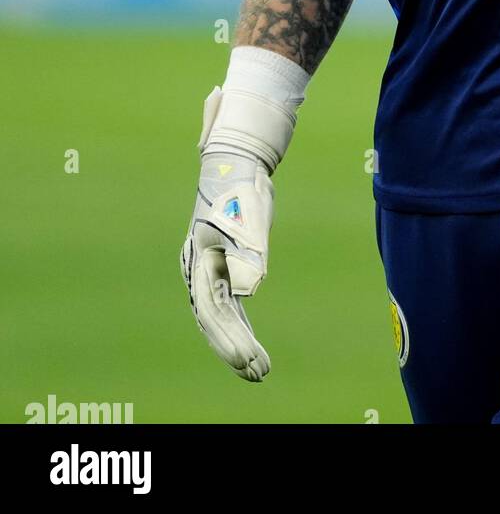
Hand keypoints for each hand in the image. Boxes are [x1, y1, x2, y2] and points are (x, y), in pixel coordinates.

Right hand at [180, 85, 276, 381]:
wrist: (233, 165)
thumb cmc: (241, 190)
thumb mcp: (251, 216)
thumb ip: (251, 250)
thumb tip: (251, 289)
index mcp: (202, 260)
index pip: (213, 310)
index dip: (229, 338)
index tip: (247, 359)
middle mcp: (199, 271)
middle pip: (215, 320)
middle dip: (234, 349)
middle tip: (259, 373)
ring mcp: (207, 271)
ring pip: (220, 318)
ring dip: (237, 344)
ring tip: (260, 370)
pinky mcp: (220, 269)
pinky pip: (227, 307)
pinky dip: (238, 328)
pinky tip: (249, 347)